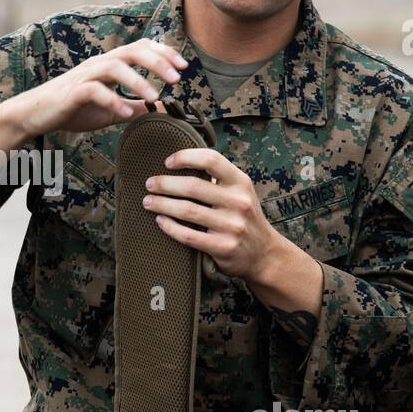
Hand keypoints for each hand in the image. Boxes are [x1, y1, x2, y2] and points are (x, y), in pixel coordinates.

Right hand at [8, 39, 187, 138]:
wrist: (36, 115)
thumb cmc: (72, 109)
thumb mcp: (110, 109)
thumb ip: (133, 105)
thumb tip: (159, 108)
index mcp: (109, 65)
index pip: (140, 48)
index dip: (163, 53)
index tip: (184, 67)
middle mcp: (98, 64)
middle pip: (131, 51)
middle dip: (157, 62)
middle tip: (177, 78)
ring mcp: (84, 76)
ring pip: (114, 67)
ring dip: (138, 81)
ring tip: (154, 97)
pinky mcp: (72, 92)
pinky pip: (94, 90)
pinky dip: (113, 100)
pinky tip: (126, 114)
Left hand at [141, 147, 281, 280]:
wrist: (264, 254)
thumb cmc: (244, 218)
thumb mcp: (240, 192)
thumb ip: (218, 179)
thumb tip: (180, 163)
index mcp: (240, 183)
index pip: (211, 160)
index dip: (185, 157)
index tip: (167, 162)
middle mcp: (238, 202)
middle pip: (193, 186)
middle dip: (165, 184)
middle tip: (149, 184)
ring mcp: (232, 226)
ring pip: (187, 210)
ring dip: (162, 204)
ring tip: (148, 202)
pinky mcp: (223, 247)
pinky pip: (188, 235)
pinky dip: (170, 227)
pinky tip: (160, 221)